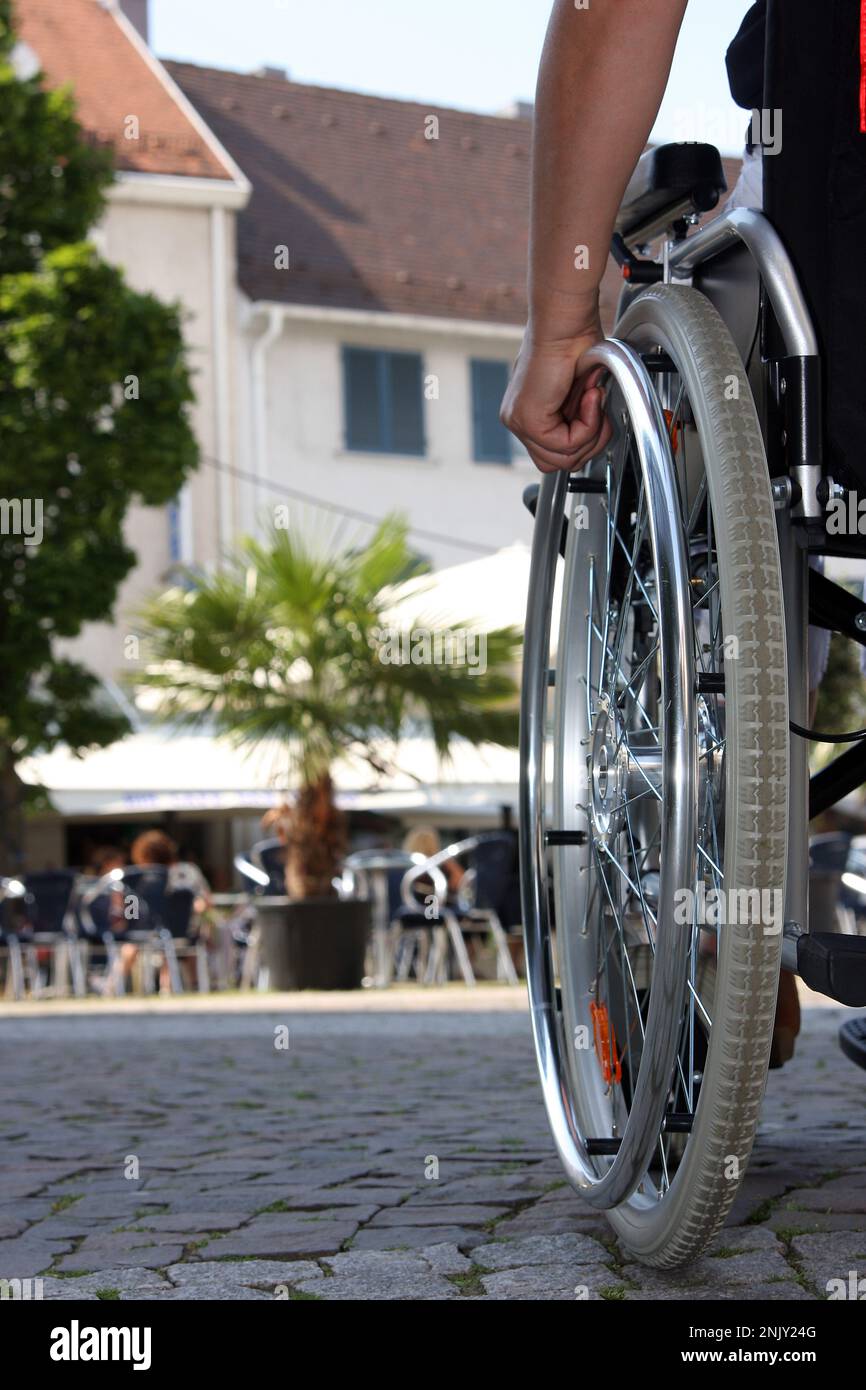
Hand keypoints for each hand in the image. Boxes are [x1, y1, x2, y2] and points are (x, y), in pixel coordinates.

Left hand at [500, 314, 612, 473]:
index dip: (584, 439)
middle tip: (598, 411)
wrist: (566, 320)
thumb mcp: (582, 391)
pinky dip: (588, 425)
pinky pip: (566, 445)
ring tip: (593, 400)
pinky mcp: (529, 420)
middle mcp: (518, 420)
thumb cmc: (575, 341)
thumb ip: (582, 417)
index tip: (596, 408)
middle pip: (556, 463)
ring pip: (563, 459)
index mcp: (528, 413)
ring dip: (590, 433)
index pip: (554, 454)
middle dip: (588, 443)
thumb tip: (593, 433)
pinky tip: (589, 397)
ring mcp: (519, 421)